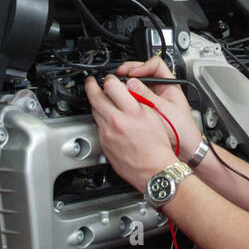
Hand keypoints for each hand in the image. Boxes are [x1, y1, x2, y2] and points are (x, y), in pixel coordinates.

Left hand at [84, 74, 178, 190]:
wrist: (154, 170)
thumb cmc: (157, 146)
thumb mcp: (153, 116)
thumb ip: (137, 100)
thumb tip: (127, 90)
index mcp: (131, 112)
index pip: (112, 85)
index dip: (109, 79)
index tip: (109, 79)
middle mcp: (117, 121)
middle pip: (96, 97)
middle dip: (92, 86)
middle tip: (91, 82)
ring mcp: (108, 133)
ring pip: (94, 111)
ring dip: (96, 103)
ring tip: (100, 100)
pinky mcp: (104, 144)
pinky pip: (98, 126)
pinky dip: (101, 120)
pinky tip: (108, 120)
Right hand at [113, 56, 200, 155]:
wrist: (186, 148)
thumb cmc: (182, 130)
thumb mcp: (164, 110)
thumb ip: (147, 96)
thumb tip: (131, 83)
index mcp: (169, 85)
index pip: (155, 64)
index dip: (142, 66)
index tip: (132, 74)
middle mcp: (161, 89)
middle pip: (143, 72)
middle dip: (130, 73)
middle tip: (118, 76)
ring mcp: (154, 98)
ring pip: (138, 85)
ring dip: (127, 85)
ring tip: (118, 88)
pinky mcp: (147, 108)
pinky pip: (135, 97)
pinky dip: (127, 97)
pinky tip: (122, 100)